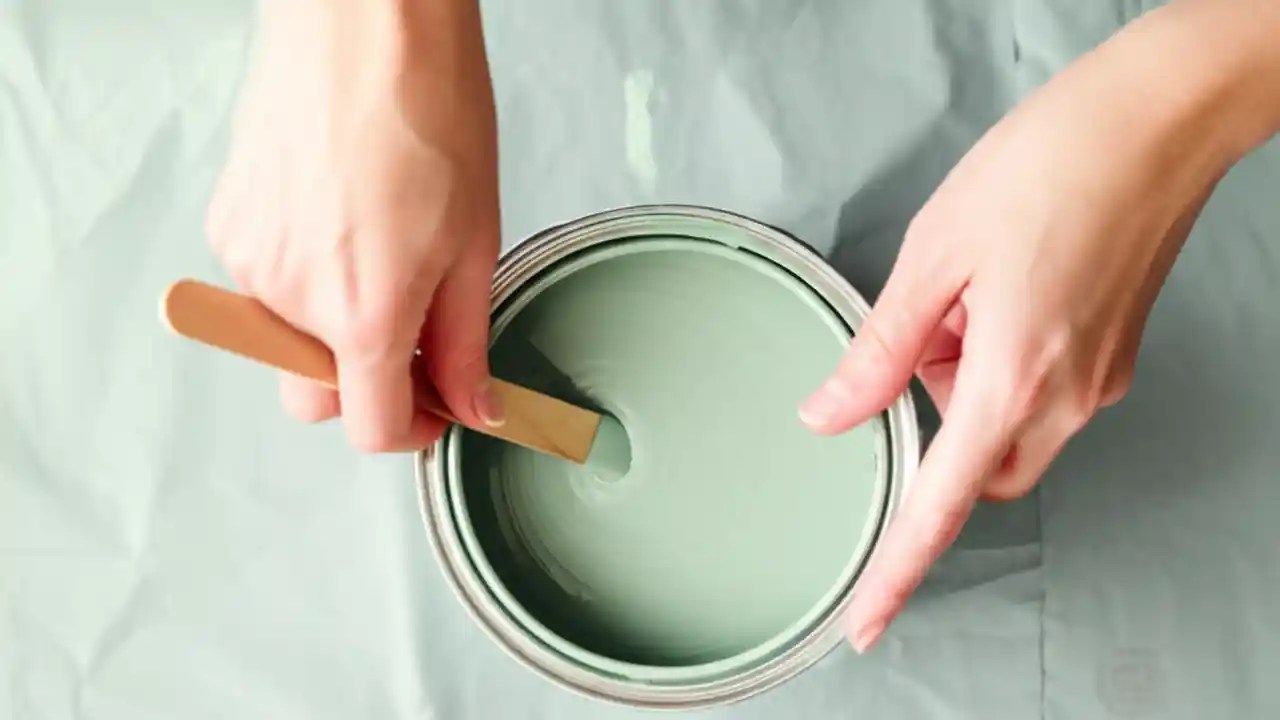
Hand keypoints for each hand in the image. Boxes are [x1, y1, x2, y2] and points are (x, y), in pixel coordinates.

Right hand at [206, 0, 501, 451]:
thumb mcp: (473, 244)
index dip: (414, 431)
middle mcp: (292, 302)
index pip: (372, 428)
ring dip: (331, 328)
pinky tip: (342, 220)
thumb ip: (466, 343)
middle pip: (316, 397)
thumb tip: (475, 405)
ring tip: (379, 252)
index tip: (436, 409)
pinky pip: (266, 283)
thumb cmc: (427, 112)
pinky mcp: (230, 223)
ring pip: (287, 340)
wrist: (364, 26)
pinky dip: (304, 277)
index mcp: (363, 316)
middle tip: (413, 336)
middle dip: (364, 386)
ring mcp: (251, 262)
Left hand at [798, 0, 1279, 652]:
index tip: (869, 621)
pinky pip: (1041, 388)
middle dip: (938, 420)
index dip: (899, 570)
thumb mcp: (935, 255)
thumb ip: (879, 351)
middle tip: (926, 337)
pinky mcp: (1115, 352)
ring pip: (1009, 424)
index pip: (942, 504)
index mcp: (1014, 377)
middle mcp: (1068, 395)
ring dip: (970, 383)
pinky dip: (1004, 361)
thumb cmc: (1051, 165)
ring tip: (969, 290)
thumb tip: (831, 415)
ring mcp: (1100, 376)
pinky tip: (1001, 288)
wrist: (1157, 117)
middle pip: (978, 465)